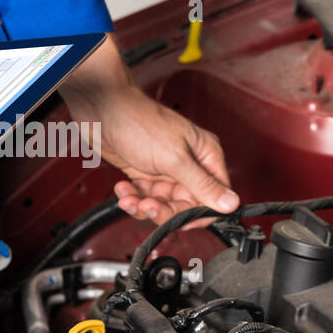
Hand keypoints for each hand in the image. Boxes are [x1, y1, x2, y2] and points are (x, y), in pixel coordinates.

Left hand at [61, 37, 237, 223]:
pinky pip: (145, 198)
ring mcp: (167, 170)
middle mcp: (189, 164)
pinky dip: (133, 199)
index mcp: (206, 156)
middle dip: (165, 210)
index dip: (200, 213)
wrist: (101, 112)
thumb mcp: (175, 158)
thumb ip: (203, 184)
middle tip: (148, 206)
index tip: (182, 220)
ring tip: (130, 198)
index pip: (216, 196)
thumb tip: (231, 203)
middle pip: (187, 205)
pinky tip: (123, 190)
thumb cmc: (139, 123)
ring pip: (164, 204)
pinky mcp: (146, 174)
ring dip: (144, 206)